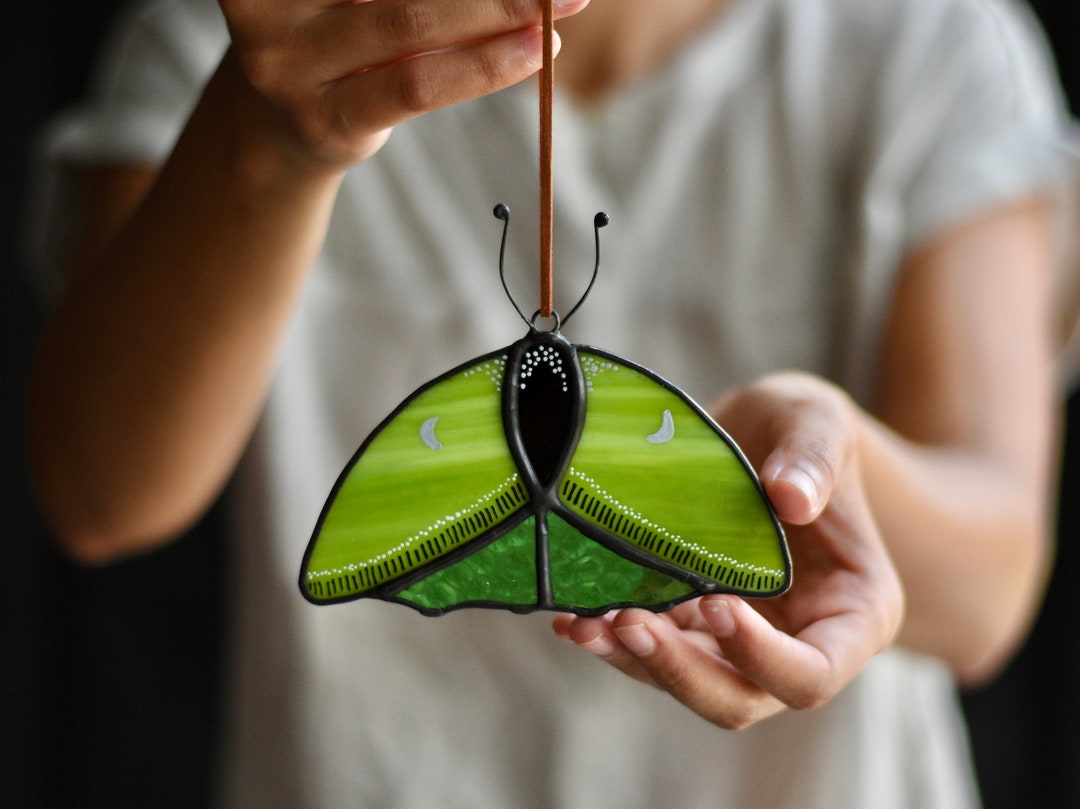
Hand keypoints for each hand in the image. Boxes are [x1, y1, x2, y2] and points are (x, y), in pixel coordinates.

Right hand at [219, 0, 590, 165]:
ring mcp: (287, 62)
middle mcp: (269, 1)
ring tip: (556, 5)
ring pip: (412, 22)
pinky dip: (485, 65)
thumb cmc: (328, 38)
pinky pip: (418, 84)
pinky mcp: (326, 119)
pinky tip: (535, 50)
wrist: (275, 131)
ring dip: (497, 11)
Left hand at [552, 372, 903, 728]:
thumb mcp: (819, 422)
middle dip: (681, 671)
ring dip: (634, 662)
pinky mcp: (690, 625)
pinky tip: (573, 616)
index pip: (814, 672)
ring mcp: (736, 642)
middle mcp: (796, 642)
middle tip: (629, 623)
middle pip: (741, 697)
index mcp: (854, 613)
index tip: (720, 605)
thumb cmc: (804, 432)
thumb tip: (792, 498)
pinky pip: (652, 650)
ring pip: (686, 683)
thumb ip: (816, 456)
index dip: (764, 657)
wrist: (761, 434)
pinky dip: (612, 639)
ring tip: (585, 625)